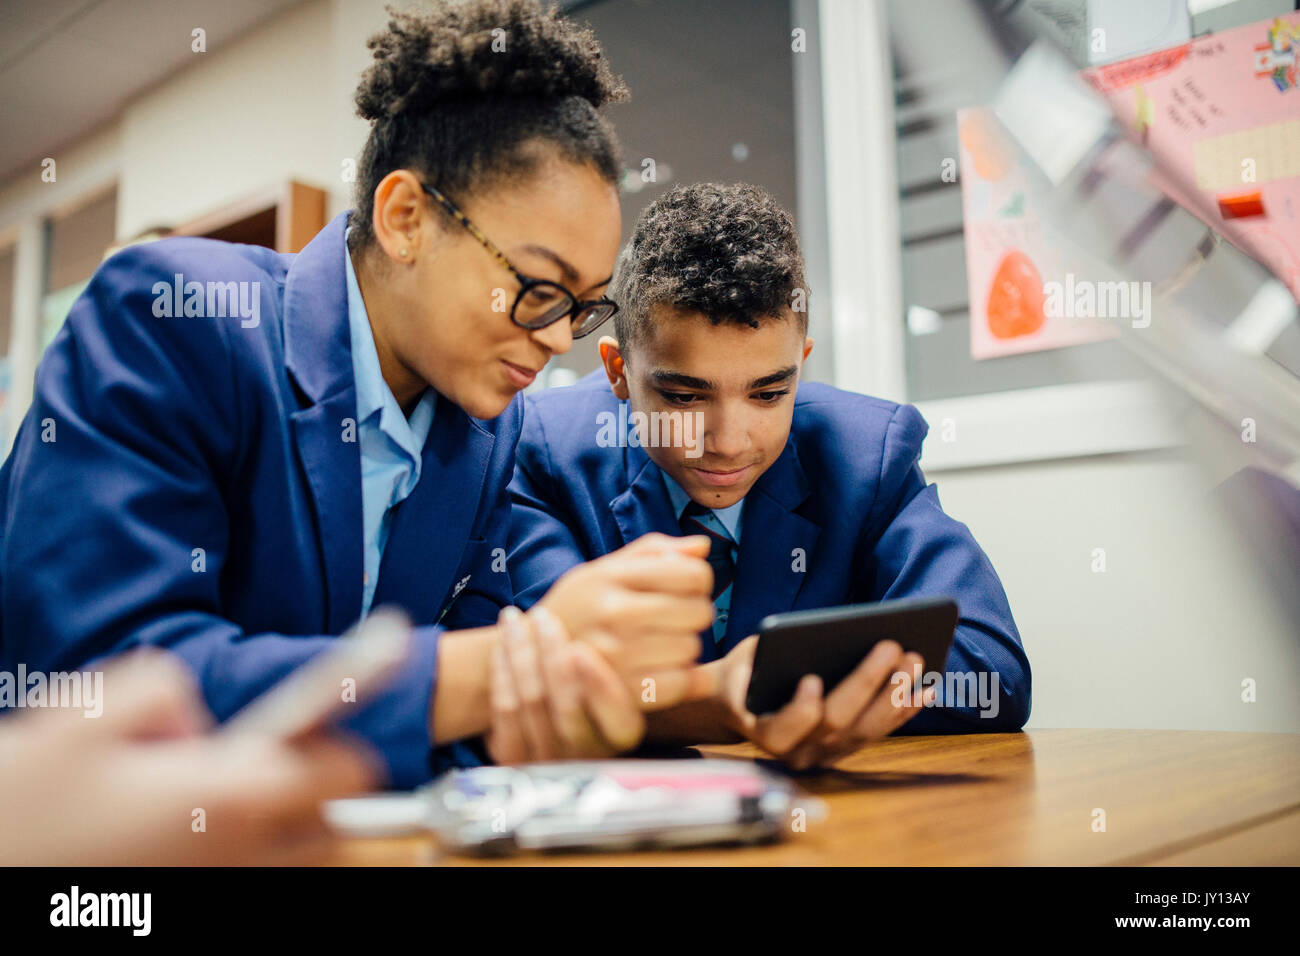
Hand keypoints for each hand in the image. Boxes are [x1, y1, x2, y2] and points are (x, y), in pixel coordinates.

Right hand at [0, 650, 379, 864]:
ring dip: (297, 824)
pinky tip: (196, 830)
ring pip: (304, 860)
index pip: (339, 759)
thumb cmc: (20, 813)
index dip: (362, 690)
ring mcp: (222, 889)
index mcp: (225, 798)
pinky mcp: (200, 906)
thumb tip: (190, 719)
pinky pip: (264, 879)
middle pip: (337, 817)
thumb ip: (158, 688)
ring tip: (236, 795)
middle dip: (324, 777)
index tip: (392, 642)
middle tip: (274, 749)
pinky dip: (261, 852)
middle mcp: (237, 853)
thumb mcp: (77, 721)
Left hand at [485, 605, 644, 762]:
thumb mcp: (631, 680)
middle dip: (551, 654)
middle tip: (543, 617)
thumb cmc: (596, 681)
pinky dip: (502, 671)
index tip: (581, 650)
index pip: (617, 716)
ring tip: (513, 616)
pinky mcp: (513, 758)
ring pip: (531, 702)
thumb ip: (651, 664)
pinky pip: (505, 709)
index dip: (599, 685)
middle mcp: (589, 754)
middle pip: (568, 705)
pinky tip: (502, 642)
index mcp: (623, 736)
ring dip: (520, 652)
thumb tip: (705, 654)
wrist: (551, 720)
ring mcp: (549, 760)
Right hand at [536, 532, 715, 709]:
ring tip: (660, 644)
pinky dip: (681, 679)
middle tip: (674, 619)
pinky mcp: (619, 691)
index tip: (683, 589)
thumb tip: (702, 547)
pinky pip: (680, 684)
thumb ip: (655, 551)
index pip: (693, 574)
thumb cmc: (581, 605)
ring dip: (685, 648)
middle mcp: (613, 612)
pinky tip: (661, 668)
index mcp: (612, 576)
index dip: (698, 581)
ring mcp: (616, 654)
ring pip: (691, 649)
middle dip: (694, 614)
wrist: (533, 654)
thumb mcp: (607, 567)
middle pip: (698, 612)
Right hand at [713, 636, 935, 769]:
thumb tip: (805, 640)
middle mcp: (794, 753)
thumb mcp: (742, 661)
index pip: (780, 732)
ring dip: (894, 696)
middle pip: (834, 725)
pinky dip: (904, 711)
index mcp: (760, 732)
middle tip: (890, 647)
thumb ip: (762, 656)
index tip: (812, 679)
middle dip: (865, 684)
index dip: (799, 710)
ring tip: (914, 661)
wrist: (742, 704)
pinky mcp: (845, 750)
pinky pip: (878, 733)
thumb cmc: (743, 675)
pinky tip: (926, 689)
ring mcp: (823, 755)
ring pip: (864, 732)